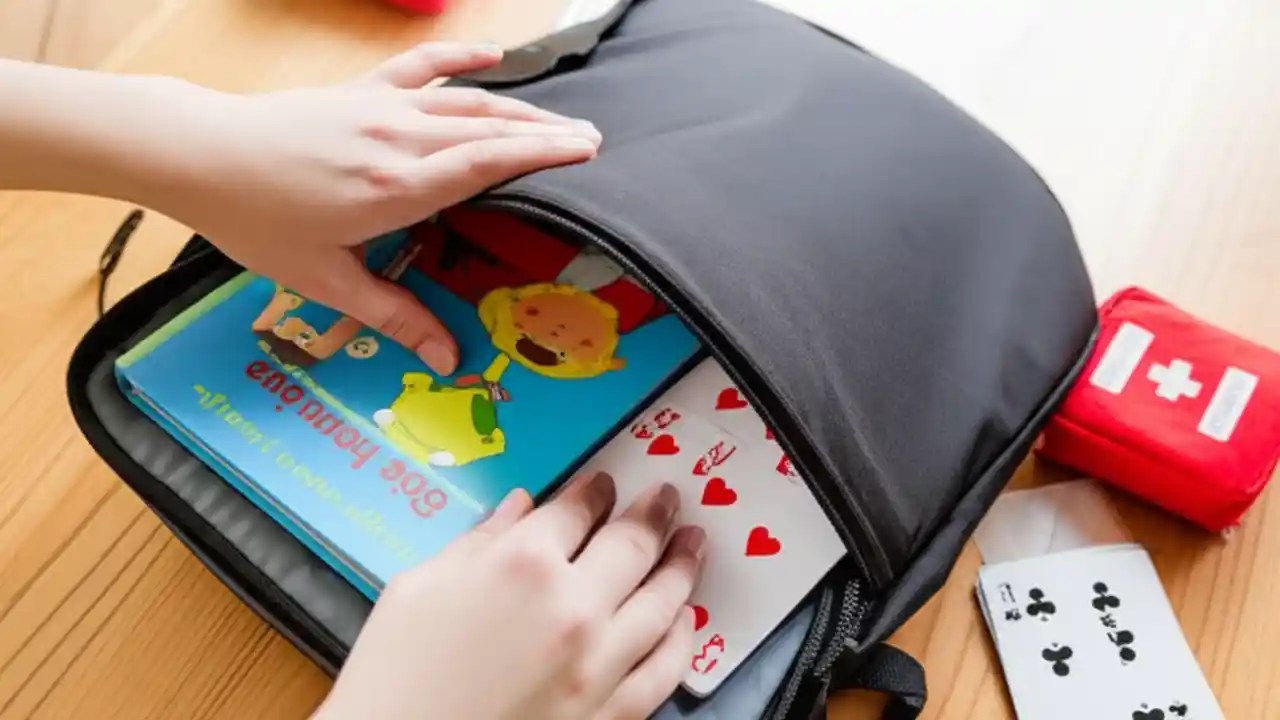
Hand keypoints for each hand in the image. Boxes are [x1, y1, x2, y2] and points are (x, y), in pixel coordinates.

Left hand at [153, 43, 601, 373]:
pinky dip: (459, 57)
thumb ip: (395, 314)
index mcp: (396, 188)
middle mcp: (398, 138)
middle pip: (490, 127)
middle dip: (546, 133)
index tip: (587, 153)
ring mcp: (381, 107)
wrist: (200, 155)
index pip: (488, 162)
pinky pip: (421, 67)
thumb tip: (449, 359)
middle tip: (593, 142)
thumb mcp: (326, 281)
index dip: (542, 155)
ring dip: (519, 107)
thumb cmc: (257, 221)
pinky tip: (493, 55)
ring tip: (562, 121)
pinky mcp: (361, 91)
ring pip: (467, 100)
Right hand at [315, 474, 706, 719]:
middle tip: (667, 499)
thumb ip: (477, 542)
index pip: (576, 510)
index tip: (604, 486)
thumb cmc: (394, 675)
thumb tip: (517, 508)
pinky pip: (663, 671)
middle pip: (631, 546)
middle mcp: (573, 607)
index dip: (595, 492)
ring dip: (682, 566)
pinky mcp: (608, 714)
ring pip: (661, 602)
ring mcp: (598, 664)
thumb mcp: (418, 588)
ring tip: (693, 543)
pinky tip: (685, 620)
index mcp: (521, 564)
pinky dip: (680, 640)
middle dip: (653, 515)